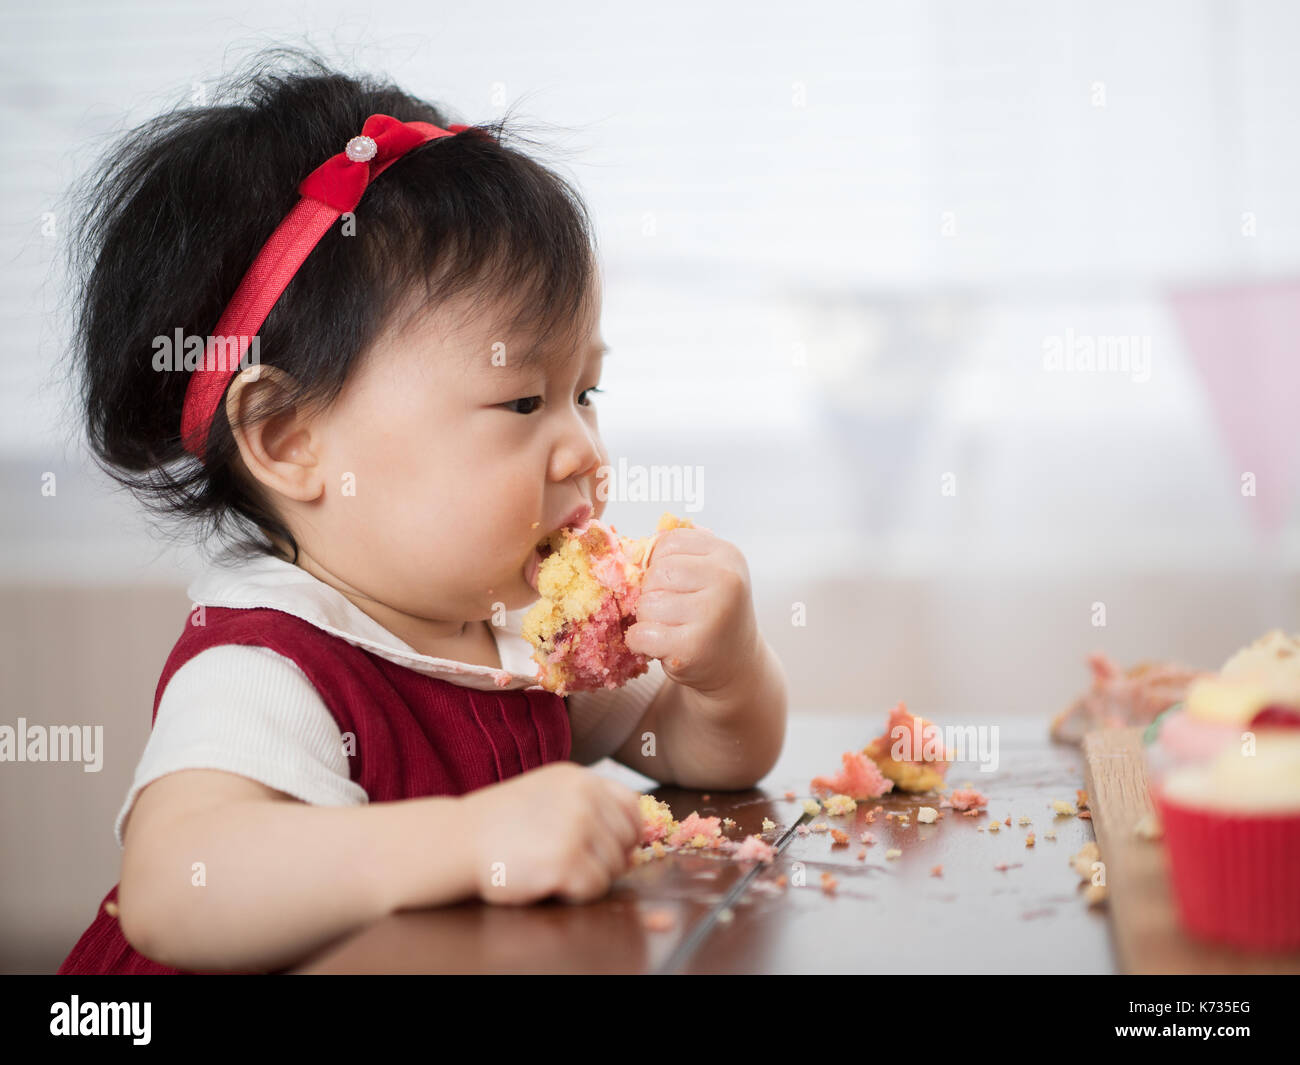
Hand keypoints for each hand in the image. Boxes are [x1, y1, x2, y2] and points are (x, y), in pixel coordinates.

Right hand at [461, 763, 641, 904]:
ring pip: (614, 867)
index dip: (627, 832)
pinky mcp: (566, 861)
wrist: (458, 840)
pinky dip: (577, 893)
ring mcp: (576, 828)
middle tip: (572, 861)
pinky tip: (550, 882)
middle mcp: (583, 798)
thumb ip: (586, 802)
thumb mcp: (547, 792)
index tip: (612, 846)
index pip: (632, 806)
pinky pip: (595, 888)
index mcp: (580, 778)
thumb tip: (634, 834)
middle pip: (626, 841)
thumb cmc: (501, 823)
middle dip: (607, 858)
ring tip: (555, 867)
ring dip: (590, 876)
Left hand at [624, 526, 758, 696]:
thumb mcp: (706, 574)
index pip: (668, 543)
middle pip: (656, 573)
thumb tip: (629, 550)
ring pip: (647, 604)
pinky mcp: (694, 647)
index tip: (675, 585)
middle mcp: (726, 580)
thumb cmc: (710, 613)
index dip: (659, 564)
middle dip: (652, 593)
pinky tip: (662, 645)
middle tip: (672, 612)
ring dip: (647, 619)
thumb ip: (675, 556)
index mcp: (727, 554)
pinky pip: (641, 634)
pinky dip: (640, 642)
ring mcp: (713, 613)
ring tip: (670, 628)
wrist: (736, 664)